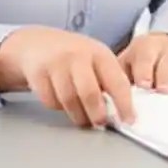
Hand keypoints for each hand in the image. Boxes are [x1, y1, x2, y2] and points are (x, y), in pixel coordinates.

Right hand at [0, 26, 134, 127]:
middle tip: (101, 123)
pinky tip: (63, 103)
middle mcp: (79, 56)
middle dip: (97, 114)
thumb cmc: (75, 55)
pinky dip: (58, 107)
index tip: (129, 120)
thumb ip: (108, 79)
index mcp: (100, 54)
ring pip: (69, 100)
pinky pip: (51, 101)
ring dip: (78, 115)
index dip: (124, 103)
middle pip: (90, 93)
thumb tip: (122, 109)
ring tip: (84, 119)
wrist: (39, 43)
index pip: (117, 81)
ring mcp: (57, 64)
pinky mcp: (38, 74)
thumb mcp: (96, 59)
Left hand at [117, 32, 167, 93]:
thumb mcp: (126, 64)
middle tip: (163, 90)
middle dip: (166, 76)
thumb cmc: (140, 61)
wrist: (162, 45)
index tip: (144, 85)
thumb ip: (120, 78)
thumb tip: (110, 100)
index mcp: (146, 47)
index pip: (145, 58)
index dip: (145, 71)